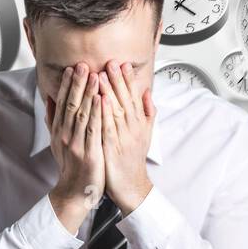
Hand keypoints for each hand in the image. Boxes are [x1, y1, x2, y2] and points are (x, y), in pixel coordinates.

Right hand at [45, 64, 104, 232]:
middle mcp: (65, 135)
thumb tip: (49, 98)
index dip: (66, 85)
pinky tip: (101, 99)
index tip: (71, 68)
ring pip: (82, 114)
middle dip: (77, 83)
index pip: (61, 103)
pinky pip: (93, 129)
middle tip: (82, 64)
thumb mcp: (57, 141)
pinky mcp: (89, 152)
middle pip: (70, 104)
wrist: (74, 192)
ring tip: (93, 75)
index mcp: (59, 131)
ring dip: (88, 93)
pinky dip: (97, 113)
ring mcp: (76, 144)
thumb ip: (53, 119)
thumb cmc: (70, 165)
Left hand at [98, 61, 154, 212]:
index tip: (123, 64)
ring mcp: (123, 139)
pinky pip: (108, 129)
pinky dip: (104, 114)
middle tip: (112, 62)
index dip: (128, 80)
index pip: (133, 98)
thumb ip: (147, 113)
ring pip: (116, 112)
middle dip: (118, 80)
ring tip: (102, 75)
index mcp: (138, 125)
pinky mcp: (112, 149)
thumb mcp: (146, 134)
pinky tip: (100, 101)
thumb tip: (147, 93)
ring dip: (109, 92)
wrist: (132, 187)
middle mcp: (132, 129)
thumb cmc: (134, 160)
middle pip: (125, 101)